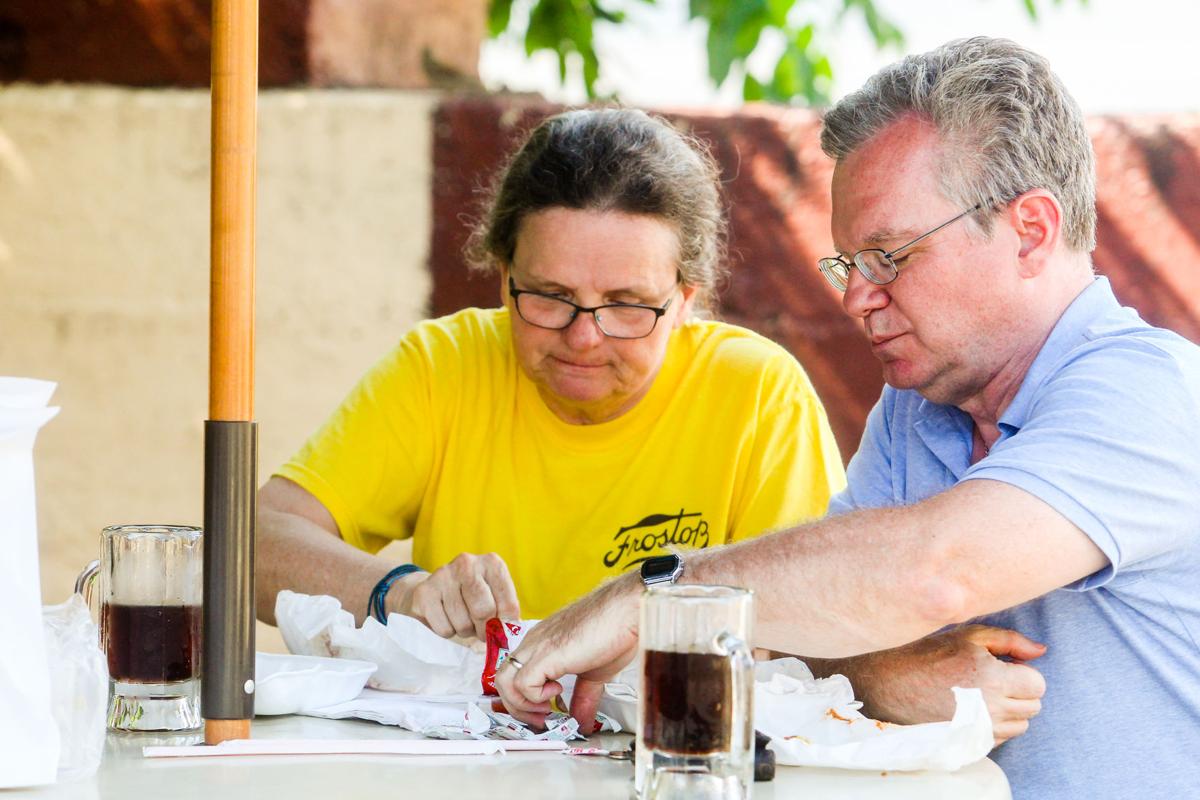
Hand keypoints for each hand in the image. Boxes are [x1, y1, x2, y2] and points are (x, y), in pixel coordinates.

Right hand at [394, 552, 519, 639]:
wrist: (433, 590)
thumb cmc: (472, 598)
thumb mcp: (494, 598)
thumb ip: (505, 615)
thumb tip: (507, 636)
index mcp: (492, 563)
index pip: (509, 605)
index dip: (505, 626)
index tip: (500, 629)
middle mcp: (467, 563)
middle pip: (484, 612)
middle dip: (484, 630)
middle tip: (481, 630)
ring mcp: (443, 576)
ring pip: (463, 623)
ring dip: (465, 631)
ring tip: (461, 619)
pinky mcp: (424, 592)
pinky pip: (444, 629)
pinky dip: (448, 632)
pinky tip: (445, 618)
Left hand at [496, 573, 641, 729]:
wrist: (627, 609)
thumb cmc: (616, 628)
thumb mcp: (595, 671)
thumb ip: (583, 696)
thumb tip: (582, 720)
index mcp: (542, 643)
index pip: (513, 673)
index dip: (522, 699)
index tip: (544, 713)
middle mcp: (535, 642)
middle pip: (502, 678)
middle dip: (518, 707)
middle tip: (542, 717)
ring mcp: (538, 646)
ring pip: (503, 681)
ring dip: (522, 705)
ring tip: (548, 708)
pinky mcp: (547, 654)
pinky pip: (522, 683)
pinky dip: (536, 697)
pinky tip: (558, 692)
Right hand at [831, 624, 1045, 745]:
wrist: (888, 684)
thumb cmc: (926, 654)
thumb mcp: (967, 635)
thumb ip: (1009, 640)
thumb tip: (1041, 650)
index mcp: (994, 678)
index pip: (1038, 684)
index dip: (1023, 674)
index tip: (1004, 668)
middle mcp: (991, 709)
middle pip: (1032, 707)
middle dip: (1018, 692)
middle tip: (991, 680)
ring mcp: (981, 731)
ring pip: (1019, 726)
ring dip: (1008, 712)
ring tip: (979, 695)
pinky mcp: (970, 744)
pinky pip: (999, 739)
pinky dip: (992, 726)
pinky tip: (969, 710)